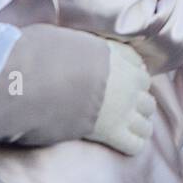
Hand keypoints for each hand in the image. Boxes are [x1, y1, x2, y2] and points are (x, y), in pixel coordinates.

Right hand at [0, 24, 152, 153]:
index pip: (136, 64)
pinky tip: (123, 144)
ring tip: (128, 128)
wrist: (36, 81)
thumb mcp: (58, 38)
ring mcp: (122, 107)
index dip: (132, 73)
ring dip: (138, 123)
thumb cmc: (38, 55)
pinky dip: (132, 144)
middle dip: (138, 101)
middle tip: (124, 108)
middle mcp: (125, 80)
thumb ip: (71, 44)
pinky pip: (135, 142)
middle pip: (145, 93)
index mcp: (114, 55)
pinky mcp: (111, 131)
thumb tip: (56, 42)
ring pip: (146, 118)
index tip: (125, 79)